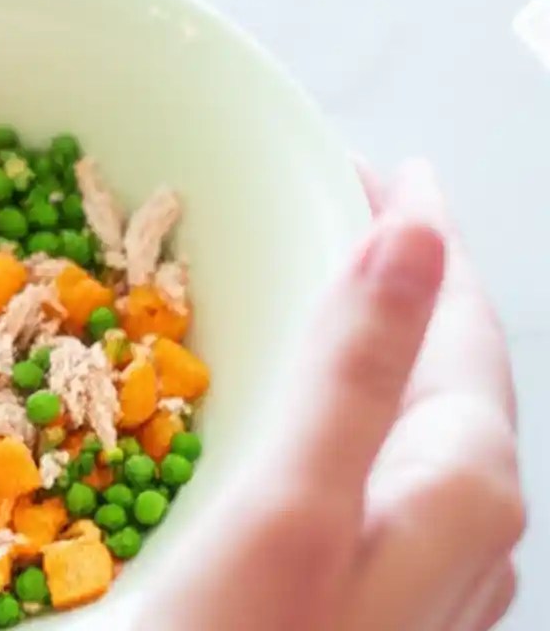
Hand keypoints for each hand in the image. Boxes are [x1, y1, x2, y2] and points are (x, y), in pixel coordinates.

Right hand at [130, 159, 523, 629]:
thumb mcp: (291, 512)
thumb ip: (355, 372)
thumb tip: (413, 230)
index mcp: (457, 492)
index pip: (460, 324)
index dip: (421, 236)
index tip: (373, 166)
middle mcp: (461, 535)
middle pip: (452, 373)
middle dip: (408, 285)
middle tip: (340, 216)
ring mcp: (417, 578)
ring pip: (420, 429)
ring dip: (384, 352)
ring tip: (329, 298)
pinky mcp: (367, 604)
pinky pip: (381, 481)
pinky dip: (353, 421)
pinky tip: (313, 427)